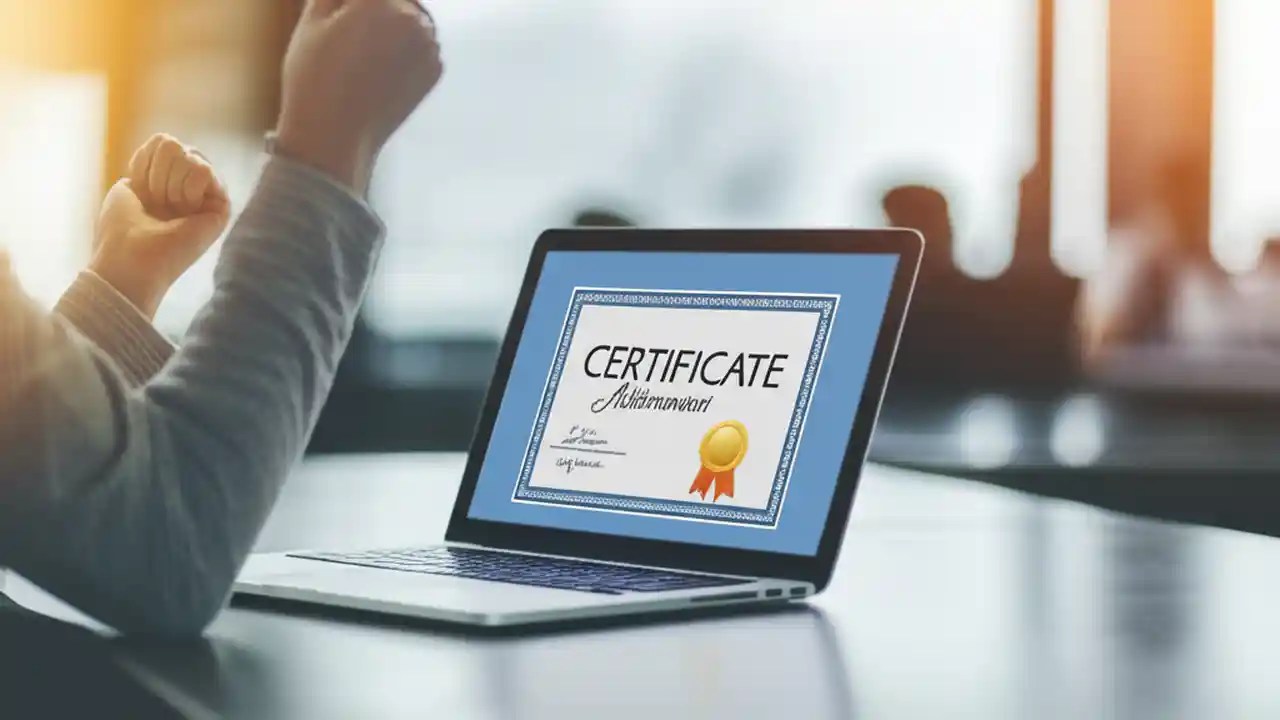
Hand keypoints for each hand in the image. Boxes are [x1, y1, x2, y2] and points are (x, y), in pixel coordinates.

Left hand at [90, 134, 230, 318]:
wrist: (131, 259)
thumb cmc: (121, 229)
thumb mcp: (129, 183)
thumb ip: (153, 162)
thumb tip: (176, 146)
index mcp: (166, 182)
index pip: (164, 142)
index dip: (144, 162)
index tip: (139, 191)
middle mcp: (189, 187)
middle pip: (176, 146)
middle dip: (157, 174)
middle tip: (155, 205)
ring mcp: (207, 196)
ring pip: (191, 156)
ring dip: (169, 185)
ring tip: (170, 212)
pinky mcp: (222, 206)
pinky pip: (204, 171)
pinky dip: (187, 189)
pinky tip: (186, 211)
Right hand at [275, 0, 443, 193]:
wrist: (336, 136)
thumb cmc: (315, 76)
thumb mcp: (313, 20)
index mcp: (381, 0)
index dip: (352, 4)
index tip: (343, 16)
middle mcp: (415, 18)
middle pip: (397, 0)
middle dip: (377, 8)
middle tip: (351, 32)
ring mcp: (430, 46)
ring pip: (413, 18)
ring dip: (395, 24)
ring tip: (366, 51)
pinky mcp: (435, 70)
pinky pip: (422, 45)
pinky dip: (408, 48)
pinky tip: (382, 69)